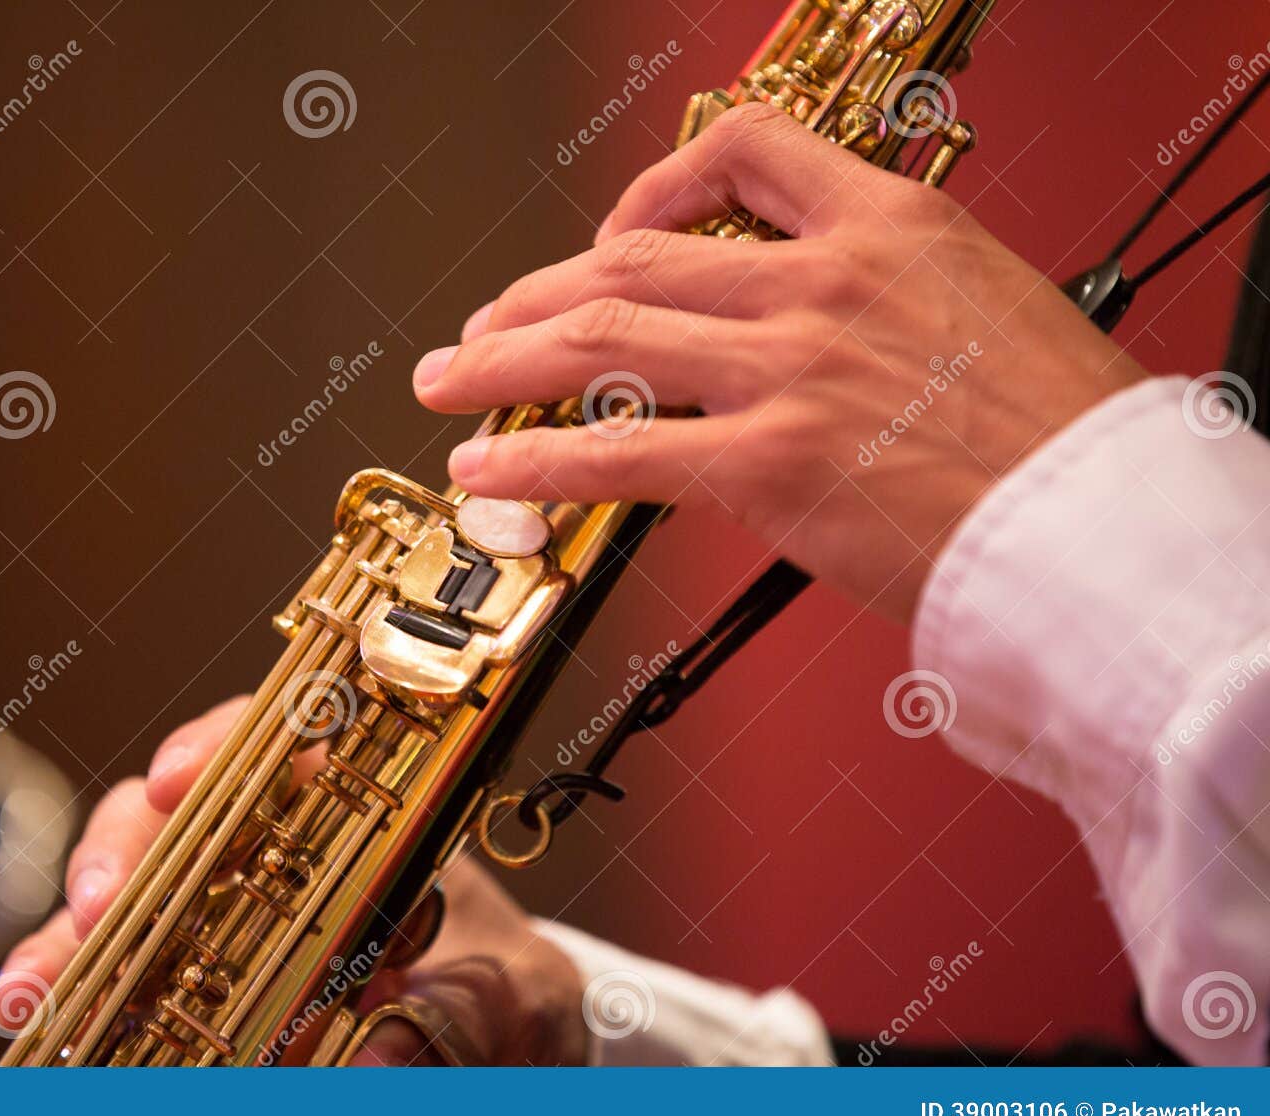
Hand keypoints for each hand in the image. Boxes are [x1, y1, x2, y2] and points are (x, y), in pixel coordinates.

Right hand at [0, 697, 588, 1065]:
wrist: (512, 1053)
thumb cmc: (512, 999)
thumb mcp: (513, 1004)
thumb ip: (456, 1025)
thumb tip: (370, 1065)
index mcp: (366, 819)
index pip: (283, 745)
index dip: (221, 746)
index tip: (179, 778)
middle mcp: (284, 857)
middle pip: (179, 819)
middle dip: (120, 850)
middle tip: (92, 905)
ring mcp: (234, 922)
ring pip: (133, 902)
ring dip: (73, 938)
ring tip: (33, 994)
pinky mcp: (205, 990)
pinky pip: (132, 983)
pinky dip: (87, 1002)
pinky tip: (48, 1031)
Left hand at [411, 102, 1147, 620]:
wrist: (1104, 525)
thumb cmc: (1061, 437)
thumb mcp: (984, 312)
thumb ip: (883, 304)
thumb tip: (811, 338)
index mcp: (889, 226)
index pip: (744, 153)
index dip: (656, 185)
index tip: (620, 229)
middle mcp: (824, 281)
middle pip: (634, 256)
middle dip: (539, 291)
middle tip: (487, 324)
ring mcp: (791, 369)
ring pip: (603, 335)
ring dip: (504, 357)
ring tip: (450, 379)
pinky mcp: (770, 463)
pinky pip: (616, 447)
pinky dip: (535, 454)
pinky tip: (488, 463)